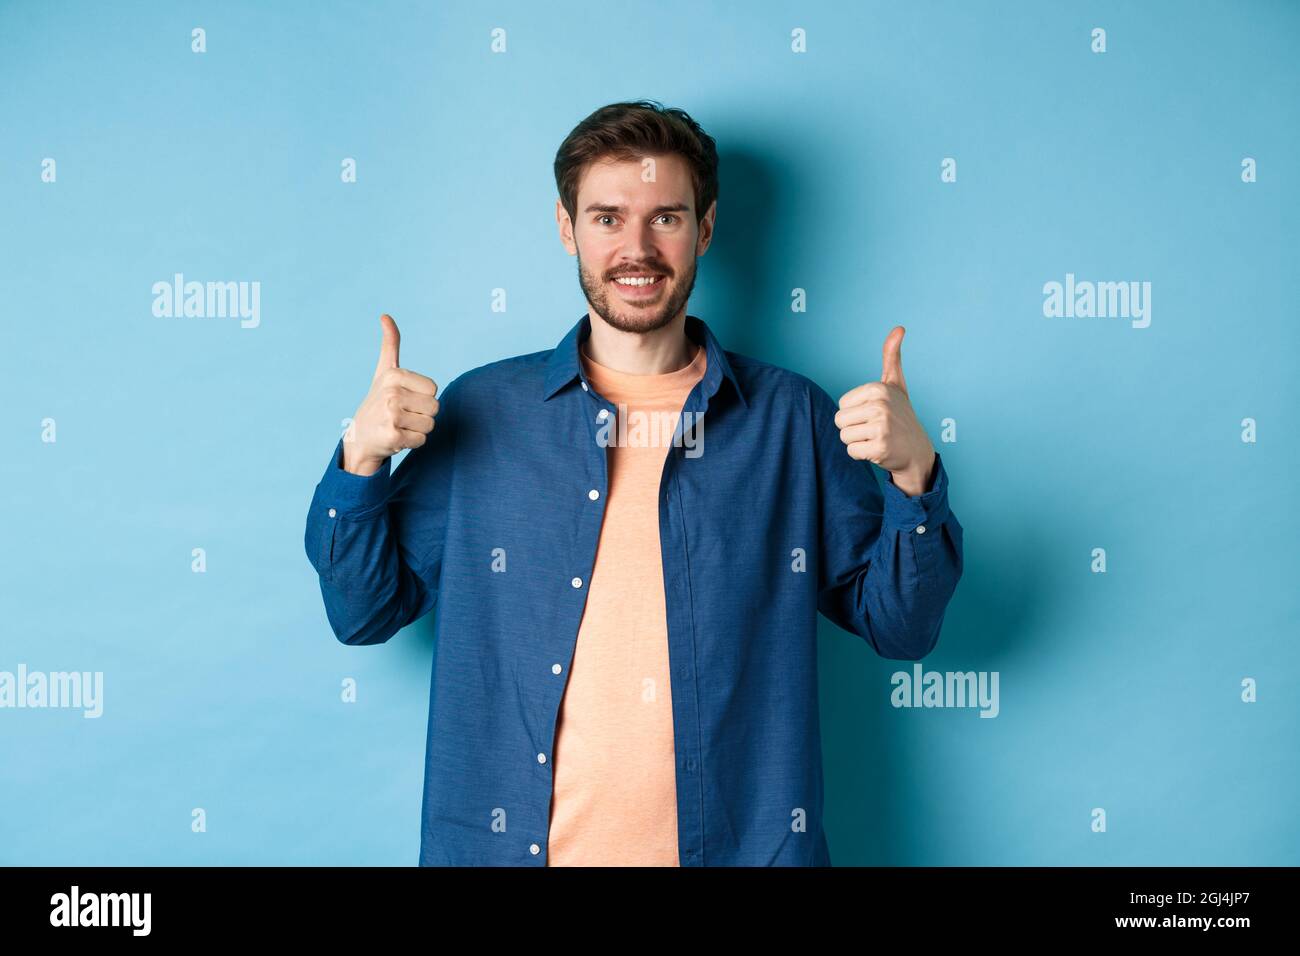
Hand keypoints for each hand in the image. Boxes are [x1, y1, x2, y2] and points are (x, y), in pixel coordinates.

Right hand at [342, 314, 439, 475]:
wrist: (359, 437)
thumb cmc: (378, 402)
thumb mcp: (384, 371)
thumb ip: (390, 344)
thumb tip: (385, 316)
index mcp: (393, 375)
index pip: (433, 390)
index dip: (423, 398)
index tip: (404, 400)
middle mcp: (391, 393)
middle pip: (435, 408)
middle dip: (422, 416)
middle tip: (401, 416)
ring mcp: (391, 414)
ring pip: (429, 425)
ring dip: (417, 430)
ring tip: (398, 426)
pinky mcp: (392, 435)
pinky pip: (421, 440)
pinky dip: (412, 443)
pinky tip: (395, 439)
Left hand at [834, 325, 935, 495]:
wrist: (917, 450)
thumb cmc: (901, 416)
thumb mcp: (896, 385)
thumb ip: (892, 357)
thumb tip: (899, 328)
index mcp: (878, 388)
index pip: (842, 404)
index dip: (854, 412)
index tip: (874, 414)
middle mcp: (880, 405)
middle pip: (839, 420)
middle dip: (854, 428)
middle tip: (875, 428)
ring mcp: (881, 427)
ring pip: (844, 436)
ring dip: (857, 441)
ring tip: (876, 438)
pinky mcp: (880, 448)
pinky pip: (852, 452)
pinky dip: (862, 454)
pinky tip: (878, 450)